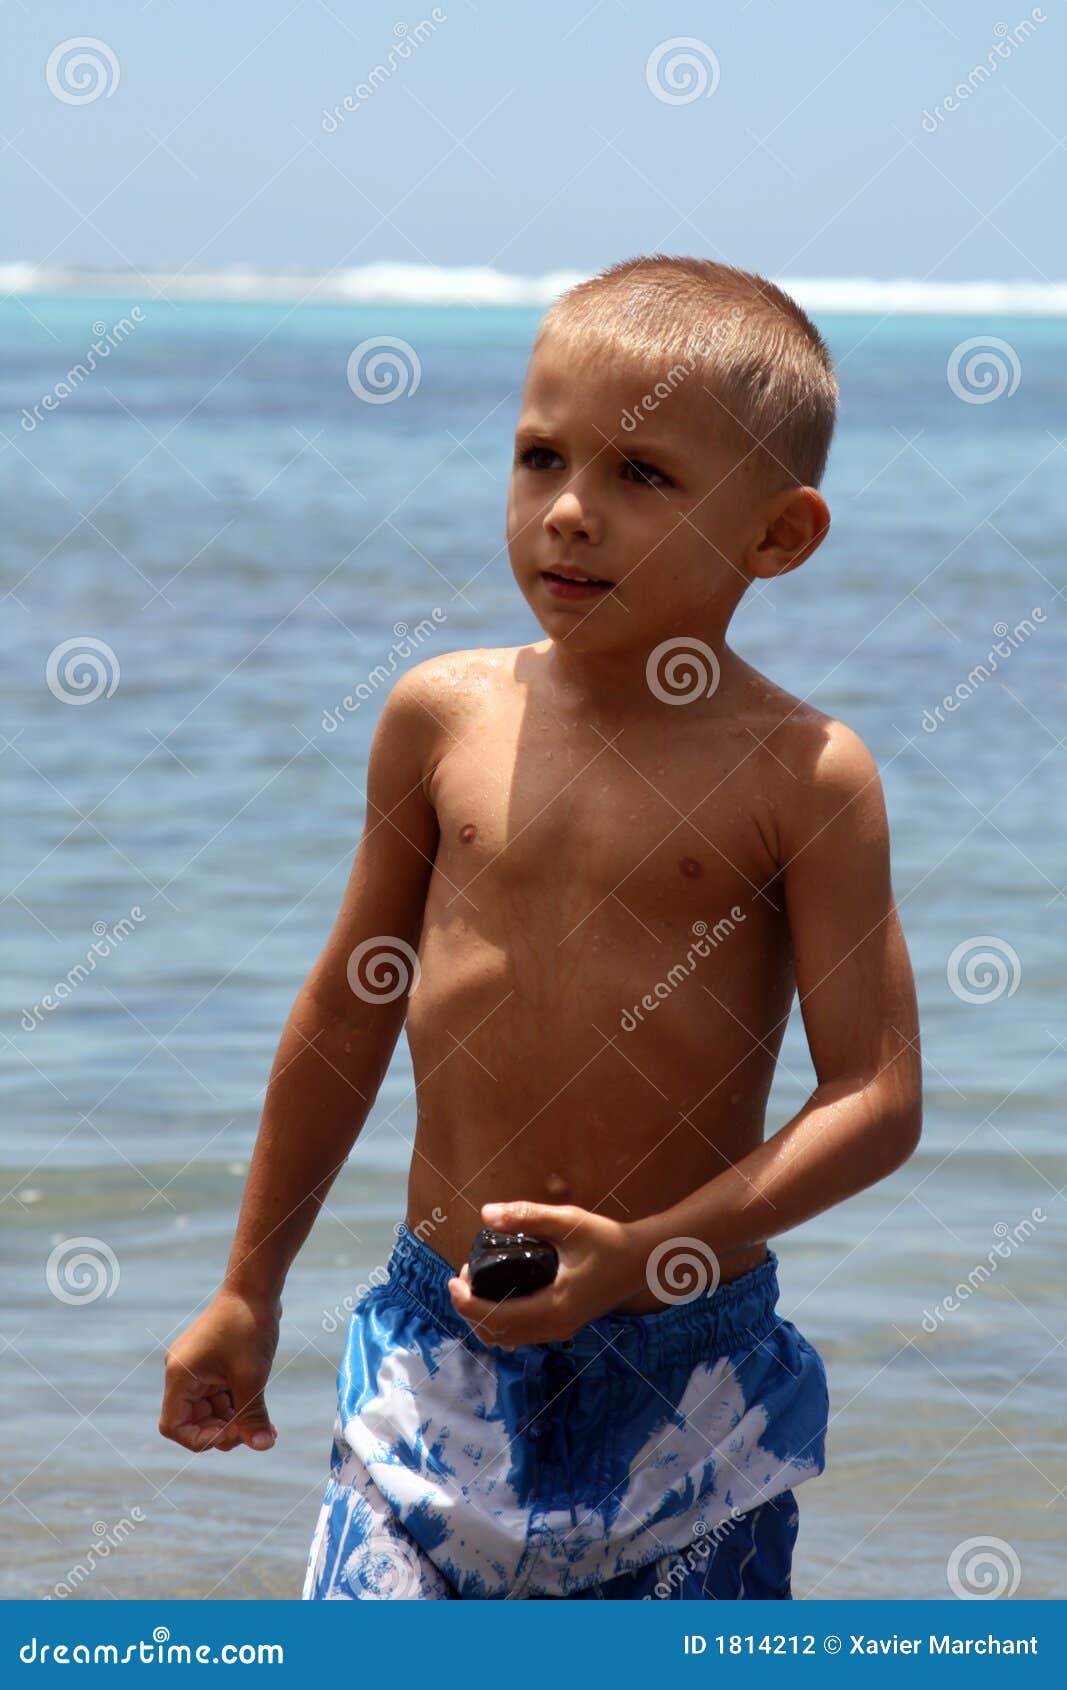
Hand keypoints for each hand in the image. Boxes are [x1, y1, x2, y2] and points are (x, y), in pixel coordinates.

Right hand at [159, 1289, 280, 1453]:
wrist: (256, 1286)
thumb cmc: (249, 1326)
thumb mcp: (252, 1377)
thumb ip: (252, 1415)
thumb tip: (262, 1446)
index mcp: (180, 1376)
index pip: (174, 1426)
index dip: (200, 1439)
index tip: (231, 1435)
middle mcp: (182, 1373)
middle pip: (194, 1421)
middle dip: (223, 1432)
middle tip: (254, 1433)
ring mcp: (197, 1368)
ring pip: (210, 1411)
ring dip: (235, 1422)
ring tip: (266, 1428)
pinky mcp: (212, 1363)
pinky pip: (220, 1395)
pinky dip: (238, 1406)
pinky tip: (263, 1415)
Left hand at [447, 1200, 646, 1348]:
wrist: (643, 1260)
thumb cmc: (607, 1240)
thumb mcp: (568, 1222)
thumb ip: (527, 1215)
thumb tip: (486, 1213)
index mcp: (553, 1307)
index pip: (497, 1318)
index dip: (467, 1303)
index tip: (453, 1279)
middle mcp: (554, 1327)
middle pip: (497, 1334)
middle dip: (471, 1309)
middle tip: (465, 1275)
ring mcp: (560, 1330)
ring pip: (509, 1339)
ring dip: (485, 1317)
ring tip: (477, 1283)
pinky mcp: (564, 1325)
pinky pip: (522, 1334)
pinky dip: (501, 1320)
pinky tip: (500, 1294)